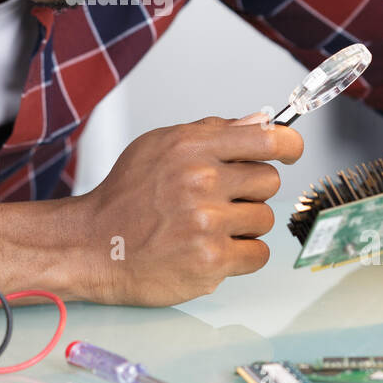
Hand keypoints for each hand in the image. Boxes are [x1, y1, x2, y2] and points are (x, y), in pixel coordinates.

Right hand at [78, 113, 302, 305]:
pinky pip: (258, 253)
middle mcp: (202, 180)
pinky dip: (241, 255)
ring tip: (206, 227)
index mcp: (192, 147)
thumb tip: (261, 121)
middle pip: (269, 181)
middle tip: (220, 201)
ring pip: (264, 219)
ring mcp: (208, 222)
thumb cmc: (124, 197)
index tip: (290, 153)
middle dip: (250, 191)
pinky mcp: (211, 260)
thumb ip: (212, 132)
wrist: (91, 246)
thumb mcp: (159, 146)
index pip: (267, 137)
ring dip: (243, 225)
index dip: (289, 145)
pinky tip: (212, 249)